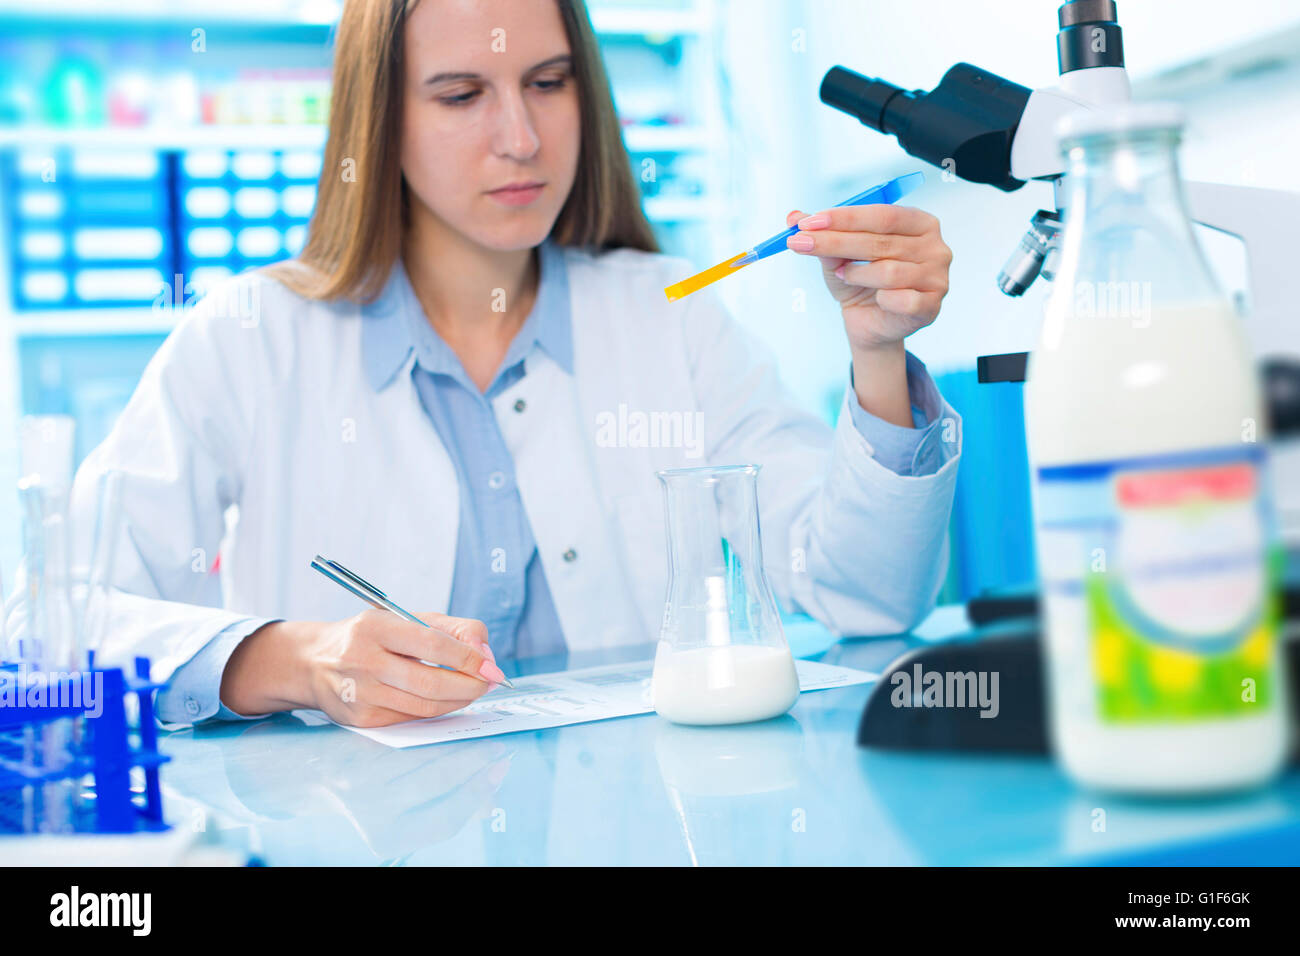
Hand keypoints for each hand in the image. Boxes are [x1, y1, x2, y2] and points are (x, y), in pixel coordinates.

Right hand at [221, 611, 504, 727]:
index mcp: (375, 627)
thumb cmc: (372, 637)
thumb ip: (452, 629)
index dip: (467, 657)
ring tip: (474, 691)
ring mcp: (360, 694)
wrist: (314, 662)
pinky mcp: (360, 719)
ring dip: (458, 701)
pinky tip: (448, 701)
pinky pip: (411, 718)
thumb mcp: (405, 618)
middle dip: (469, 686)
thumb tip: (485, 655)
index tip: (490, 666)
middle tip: (489, 683)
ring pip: (423, 706)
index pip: (431, 643)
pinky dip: (437, 711)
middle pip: (429, 681)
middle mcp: (363, 660)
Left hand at [784, 204, 951, 352]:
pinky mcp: (932, 306)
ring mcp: (938, 277)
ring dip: (857, 274)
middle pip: (881, 241)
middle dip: (835, 242)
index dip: (844, 218)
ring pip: (889, 271)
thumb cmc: (860, 282)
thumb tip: (793, 217)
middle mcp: (935, 247)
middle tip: (800, 243)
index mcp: (919, 223)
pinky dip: (882, 298)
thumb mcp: (838, 256)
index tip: (807, 222)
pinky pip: (901, 299)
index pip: (882, 215)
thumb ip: (822, 234)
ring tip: (844, 275)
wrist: (870, 324)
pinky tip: (875, 298)